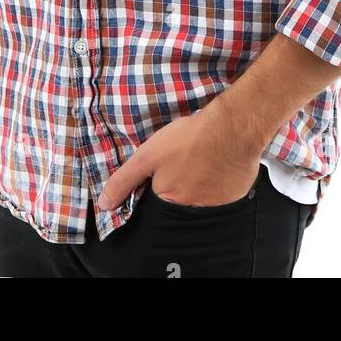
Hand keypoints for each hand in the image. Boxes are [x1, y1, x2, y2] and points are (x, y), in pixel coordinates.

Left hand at [96, 106, 261, 211]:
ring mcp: (217, 206)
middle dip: (179, 182)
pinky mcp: (236, 197)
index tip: (166, 166)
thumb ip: (124, 181)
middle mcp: (194, 212)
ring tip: (200, 159)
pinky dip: (218, 182)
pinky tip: (217, 163)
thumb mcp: (147, 156)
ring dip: (199, 182)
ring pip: (201, 197)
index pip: (156, 202)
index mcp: (170, 203)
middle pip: (179, 201)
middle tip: (185, 159)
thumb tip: (104, 205)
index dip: (157, 182)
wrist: (232, 128)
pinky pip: (221, 194)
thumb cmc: (188, 139)